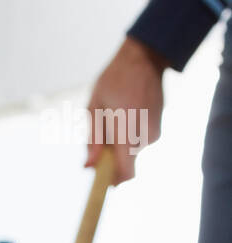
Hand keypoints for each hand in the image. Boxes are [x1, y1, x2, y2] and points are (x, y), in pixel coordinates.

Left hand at [86, 37, 166, 182]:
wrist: (145, 57)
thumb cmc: (115, 79)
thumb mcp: (95, 107)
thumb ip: (92, 140)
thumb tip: (89, 167)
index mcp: (128, 131)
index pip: (125, 173)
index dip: (112, 180)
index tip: (100, 177)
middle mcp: (145, 136)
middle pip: (125, 164)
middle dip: (110, 158)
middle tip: (101, 134)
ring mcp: (154, 133)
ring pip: (131, 153)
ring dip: (119, 145)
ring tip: (114, 118)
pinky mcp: (157, 128)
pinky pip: (138, 142)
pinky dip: (128, 137)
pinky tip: (125, 115)